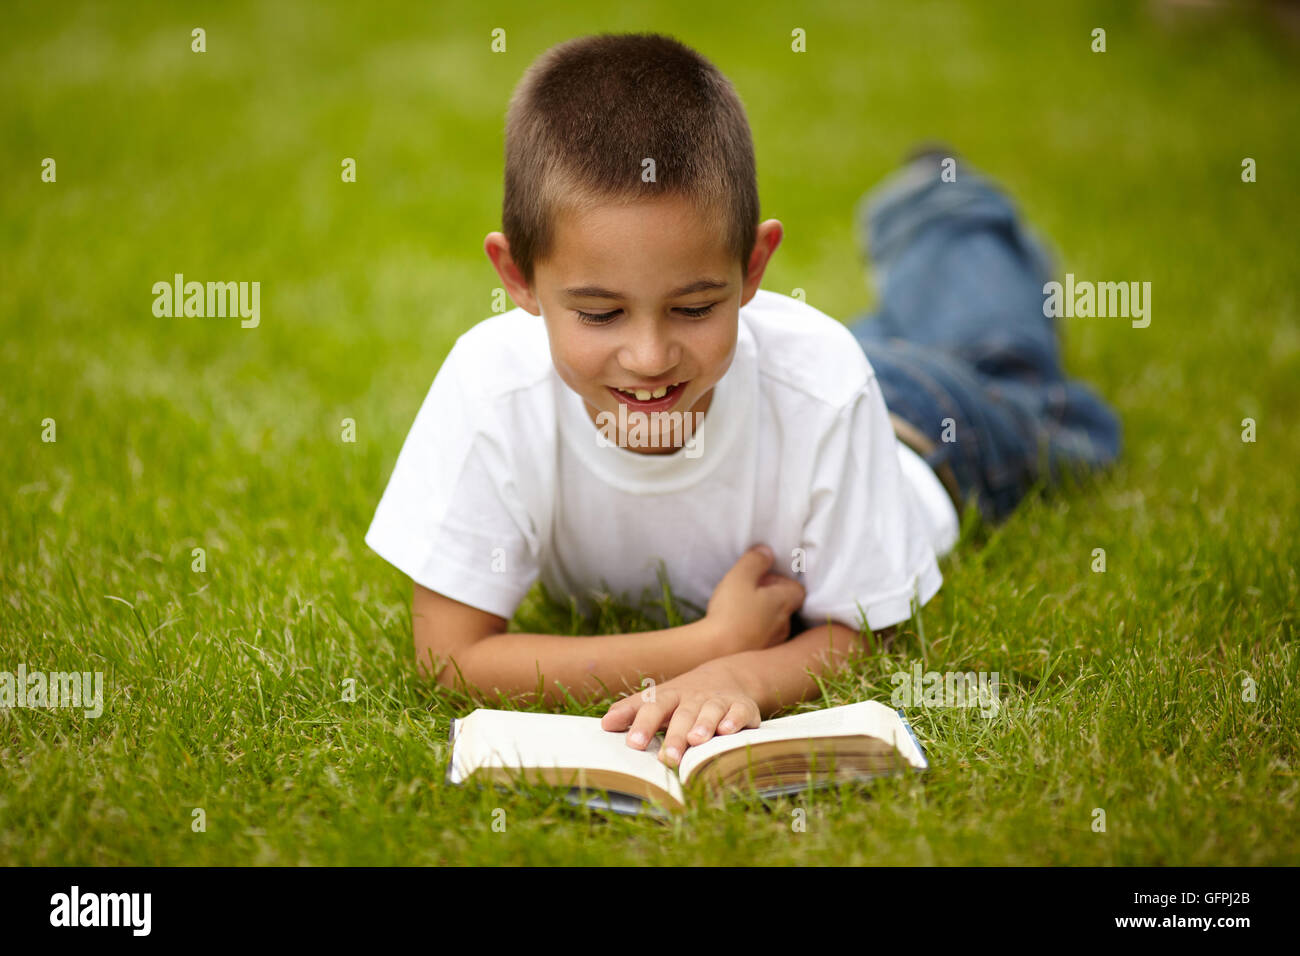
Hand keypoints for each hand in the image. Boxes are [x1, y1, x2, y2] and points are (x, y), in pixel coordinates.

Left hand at [600, 660, 762, 767]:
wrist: (725, 677)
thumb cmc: (683, 699)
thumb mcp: (657, 700)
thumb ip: (632, 711)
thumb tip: (604, 724)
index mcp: (669, 697)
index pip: (653, 708)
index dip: (643, 724)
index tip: (633, 744)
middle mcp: (693, 698)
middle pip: (682, 715)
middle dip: (675, 736)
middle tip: (667, 758)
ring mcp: (718, 701)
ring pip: (710, 711)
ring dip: (703, 725)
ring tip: (696, 741)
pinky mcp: (741, 706)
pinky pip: (739, 712)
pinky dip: (734, 720)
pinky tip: (727, 730)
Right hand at [703, 544, 805, 656]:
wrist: (716, 651)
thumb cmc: (731, 610)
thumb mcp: (740, 576)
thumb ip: (755, 561)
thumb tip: (767, 551)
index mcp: (783, 602)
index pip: (797, 589)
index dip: (781, 581)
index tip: (760, 579)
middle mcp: (784, 623)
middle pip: (785, 605)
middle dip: (770, 597)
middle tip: (747, 592)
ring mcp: (773, 642)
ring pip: (774, 623)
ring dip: (762, 615)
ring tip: (739, 611)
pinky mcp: (760, 656)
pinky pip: (762, 639)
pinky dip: (754, 631)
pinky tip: (736, 628)